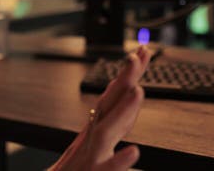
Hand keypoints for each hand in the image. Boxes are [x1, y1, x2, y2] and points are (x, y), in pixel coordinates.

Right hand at [50, 47, 151, 170]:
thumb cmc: (73, 170)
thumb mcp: (93, 142)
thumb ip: (113, 123)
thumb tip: (131, 98)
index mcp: (94, 129)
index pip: (112, 96)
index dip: (127, 74)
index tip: (141, 54)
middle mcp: (91, 139)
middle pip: (108, 104)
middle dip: (124, 79)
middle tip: (139, 56)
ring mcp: (90, 158)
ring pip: (106, 132)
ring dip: (122, 111)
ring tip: (137, 92)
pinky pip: (105, 169)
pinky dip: (118, 161)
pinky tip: (133, 152)